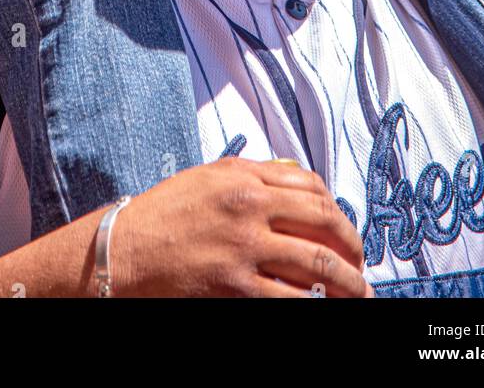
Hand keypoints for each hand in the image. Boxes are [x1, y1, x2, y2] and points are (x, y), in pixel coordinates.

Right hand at [108, 158, 372, 297]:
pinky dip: (315, 306)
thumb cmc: (163, 214)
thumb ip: (252, 175)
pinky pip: (291, 300)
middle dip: (352, 249)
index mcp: (244, 177)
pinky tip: (323, 310)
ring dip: (347, 285)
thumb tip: (297, 180)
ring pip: (317, 265)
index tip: (346, 233)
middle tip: (361, 269)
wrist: (122, 252)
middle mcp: (248, 207)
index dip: (339, 213)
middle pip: (323, 224)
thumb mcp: (208, 177)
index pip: (312, 188)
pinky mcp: (234, 288)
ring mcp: (243, 249)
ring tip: (358, 295)